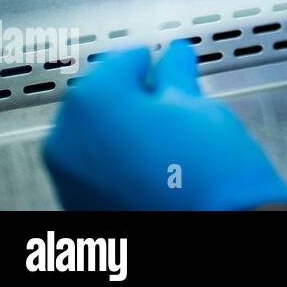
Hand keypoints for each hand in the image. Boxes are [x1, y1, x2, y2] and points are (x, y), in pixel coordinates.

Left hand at [43, 42, 286, 210]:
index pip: (121, 61)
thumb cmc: (208, 171)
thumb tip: (173, 60)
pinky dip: (117, 160)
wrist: (218, 227)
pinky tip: (154, 164)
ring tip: (167, 137)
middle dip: (133, 96)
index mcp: (93, 102)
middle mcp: (67, 139)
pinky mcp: (79, 205)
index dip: (151, 61)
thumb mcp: (197, 103)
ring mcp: (69, 178)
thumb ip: (176, 74)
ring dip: (123, 129)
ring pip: (94, 134)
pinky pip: (94, 167)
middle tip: (171, 101)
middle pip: (100, 98)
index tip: (167, 64)